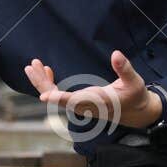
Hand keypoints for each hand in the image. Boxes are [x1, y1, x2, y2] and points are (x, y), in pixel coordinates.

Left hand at [25, 50, 161, 128]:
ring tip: (33, 65)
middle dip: (42, 84)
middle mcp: (85, 106)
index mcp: (98, 102)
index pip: (76, 102)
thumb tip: (116, 53)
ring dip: (42, 81)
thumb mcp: (134, 82)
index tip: (44, 96)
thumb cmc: (134, 96)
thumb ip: (125, 69)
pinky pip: (58, 95)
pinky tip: (46, 70)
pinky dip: (49, 83)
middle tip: (31, 67)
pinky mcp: (77, 102)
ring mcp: (79, 105)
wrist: (135, 112)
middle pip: (58, 99)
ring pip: (55, 96)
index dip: (60, 99)